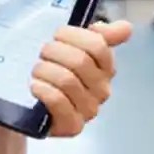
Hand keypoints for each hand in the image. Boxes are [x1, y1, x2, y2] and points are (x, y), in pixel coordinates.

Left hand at [29, 20, 132, 136]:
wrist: (27, 103)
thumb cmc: (52, 69)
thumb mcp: (72, 46)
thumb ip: (99, 36)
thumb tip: (126, 27)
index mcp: (105, 67)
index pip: (98, 45)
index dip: (72, 35)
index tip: (57, 35)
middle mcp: (102, 90)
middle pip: (80, 61)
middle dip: (54, 51)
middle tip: (42, 54)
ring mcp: (89, 110)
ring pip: (67, 80)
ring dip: (44, 70)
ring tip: (37, 71)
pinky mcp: (72, 126)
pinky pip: (57, 101)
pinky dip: (42, 89)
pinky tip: (35, 86)